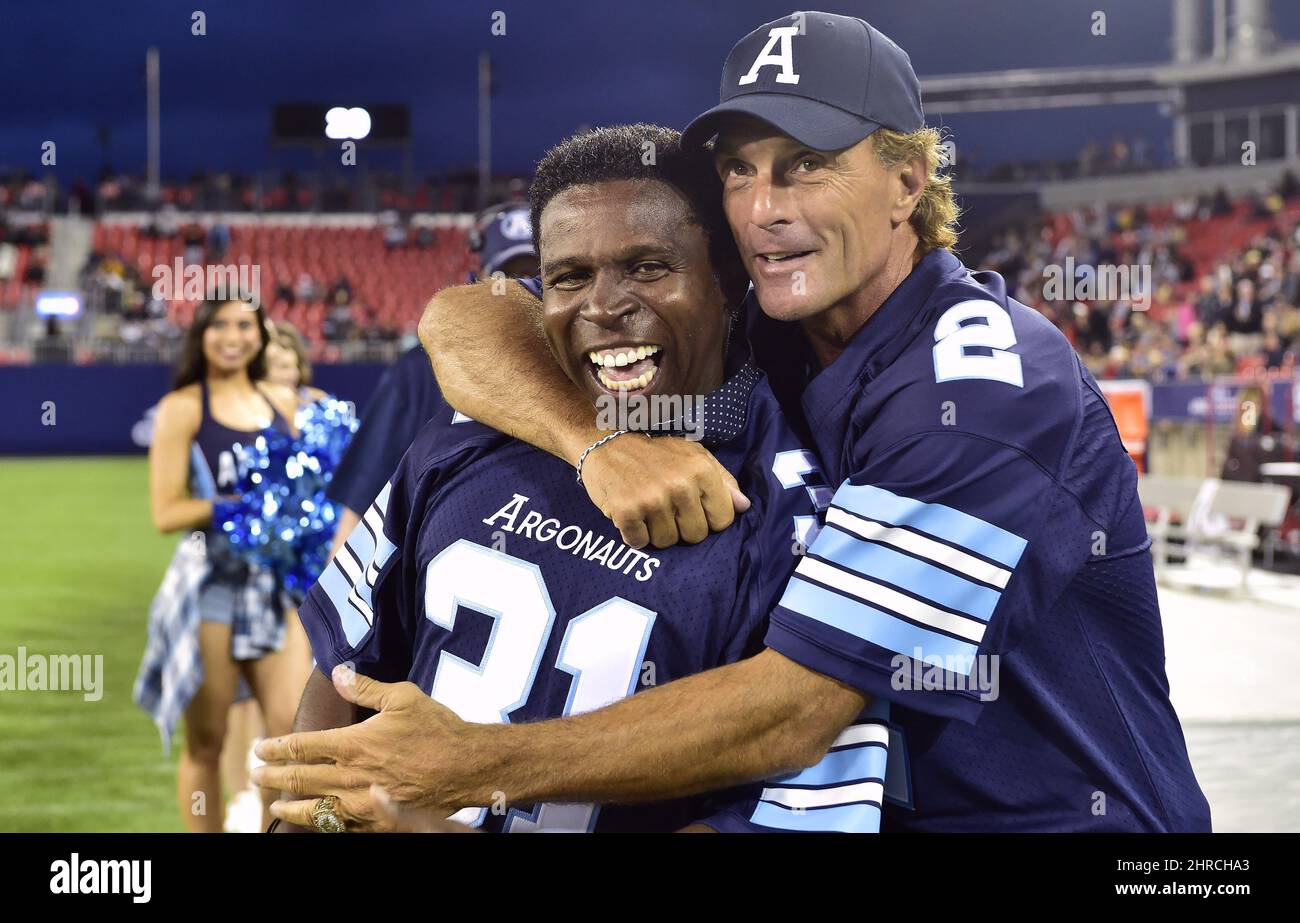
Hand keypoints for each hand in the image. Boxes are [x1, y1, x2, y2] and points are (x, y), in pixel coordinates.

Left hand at [252, 665, 475, 831]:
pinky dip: (323, 824)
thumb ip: (366, 687)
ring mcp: (363, 804)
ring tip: (275, 806)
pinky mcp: (380, 821)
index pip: (302, 747)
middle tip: (255, 776)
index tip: (259, 748)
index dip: (276, 748)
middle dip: (273, 778)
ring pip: (315, 810)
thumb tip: (337, 672)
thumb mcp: (403, 697)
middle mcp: (351, 777)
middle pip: (300, 780)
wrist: (467, 767)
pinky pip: (342, 827)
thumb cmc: (437, 729)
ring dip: (291, 807)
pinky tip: (317, 821)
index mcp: (354, 744)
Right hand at [581, 435, 749, 548]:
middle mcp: (679, 485)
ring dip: (656, 531)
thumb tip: (744, 506)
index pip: (722, 520)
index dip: (708, 519)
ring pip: (667, 542)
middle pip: (695, 536)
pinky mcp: (626, 512)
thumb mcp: (694, 456)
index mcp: (701, 470)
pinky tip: (632, 514)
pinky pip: (640, 543)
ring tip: (648, 508)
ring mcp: (652, 499)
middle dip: (682, 527)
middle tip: (666, 508)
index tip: (692, 508)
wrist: (606, 444)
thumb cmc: (655, 454)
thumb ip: (722, 481)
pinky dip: (634, 534)